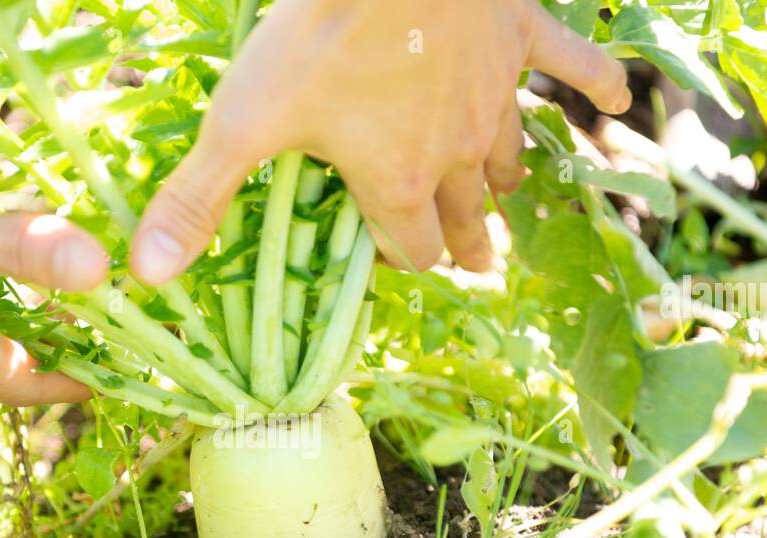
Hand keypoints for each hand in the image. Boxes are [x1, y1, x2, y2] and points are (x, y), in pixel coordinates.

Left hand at [131, 0, 629, 279]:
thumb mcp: (246, 119)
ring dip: (504, 180)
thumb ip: (199, 197)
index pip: (409, 249)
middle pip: (465, 217)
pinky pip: (572, 65)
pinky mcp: (520, 34)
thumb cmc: (320, 34)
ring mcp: (496, 94)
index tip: (394, 259)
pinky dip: (596, 84)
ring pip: (508, 156)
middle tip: (474, 262)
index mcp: (397, 180)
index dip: (401, 260)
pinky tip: (619, 102)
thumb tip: (147, 275)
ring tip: (505, 196)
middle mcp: (456, 151)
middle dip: (465, 243)